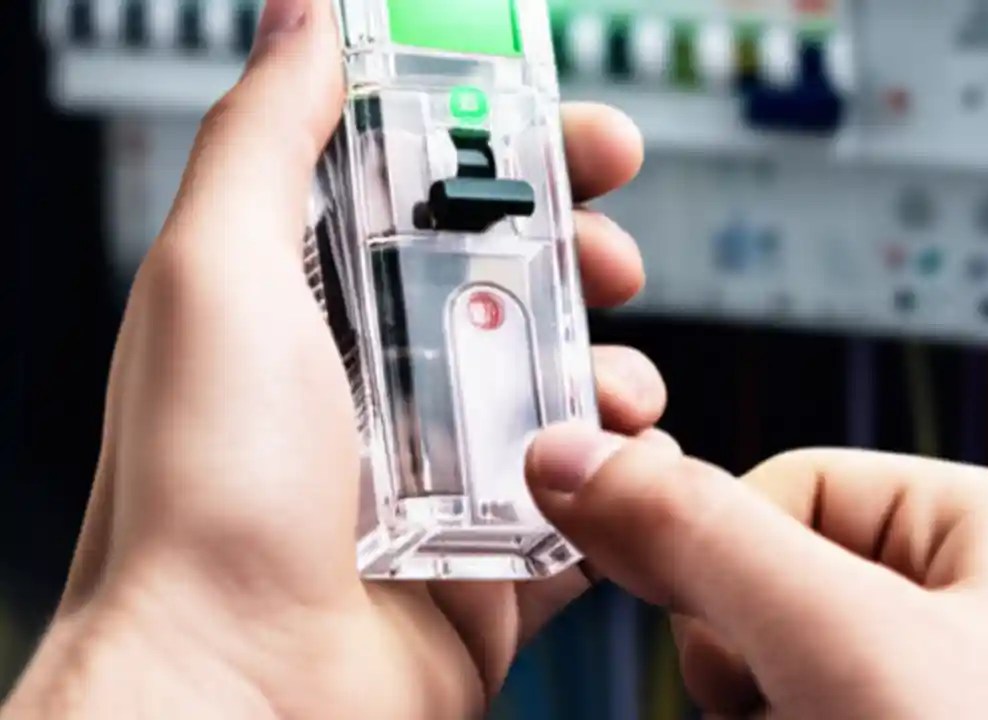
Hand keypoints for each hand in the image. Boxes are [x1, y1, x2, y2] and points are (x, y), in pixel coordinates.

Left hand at [2, 1, 661, 717]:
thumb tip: (299, 18)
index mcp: (309, 309)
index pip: (419, 196)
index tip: (563, 124)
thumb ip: (265, 136)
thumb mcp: (216, 276)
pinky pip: (590, 500)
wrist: (240, 695)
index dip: (499, 151)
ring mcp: (441, 473)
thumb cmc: (200, 499)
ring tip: (613, 384)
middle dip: (577, 253)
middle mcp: (376, 386)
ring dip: (610, 368)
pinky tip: (624, 467)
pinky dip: (625, 478)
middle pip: (507, 286)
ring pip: (563, 389)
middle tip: (612, 248)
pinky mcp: (497, 559)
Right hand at [526, 426, 987, 718]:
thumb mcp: (853, 644)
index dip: (730, 562)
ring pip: (771, 688)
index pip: (786, 487)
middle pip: (769, 599)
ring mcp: (940, 704)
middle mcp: (970, 616)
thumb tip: (578, 462)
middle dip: (750, 674)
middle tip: (802, 716)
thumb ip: (707, 541)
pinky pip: (795, 719)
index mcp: (987, 530)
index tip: (727, 639)